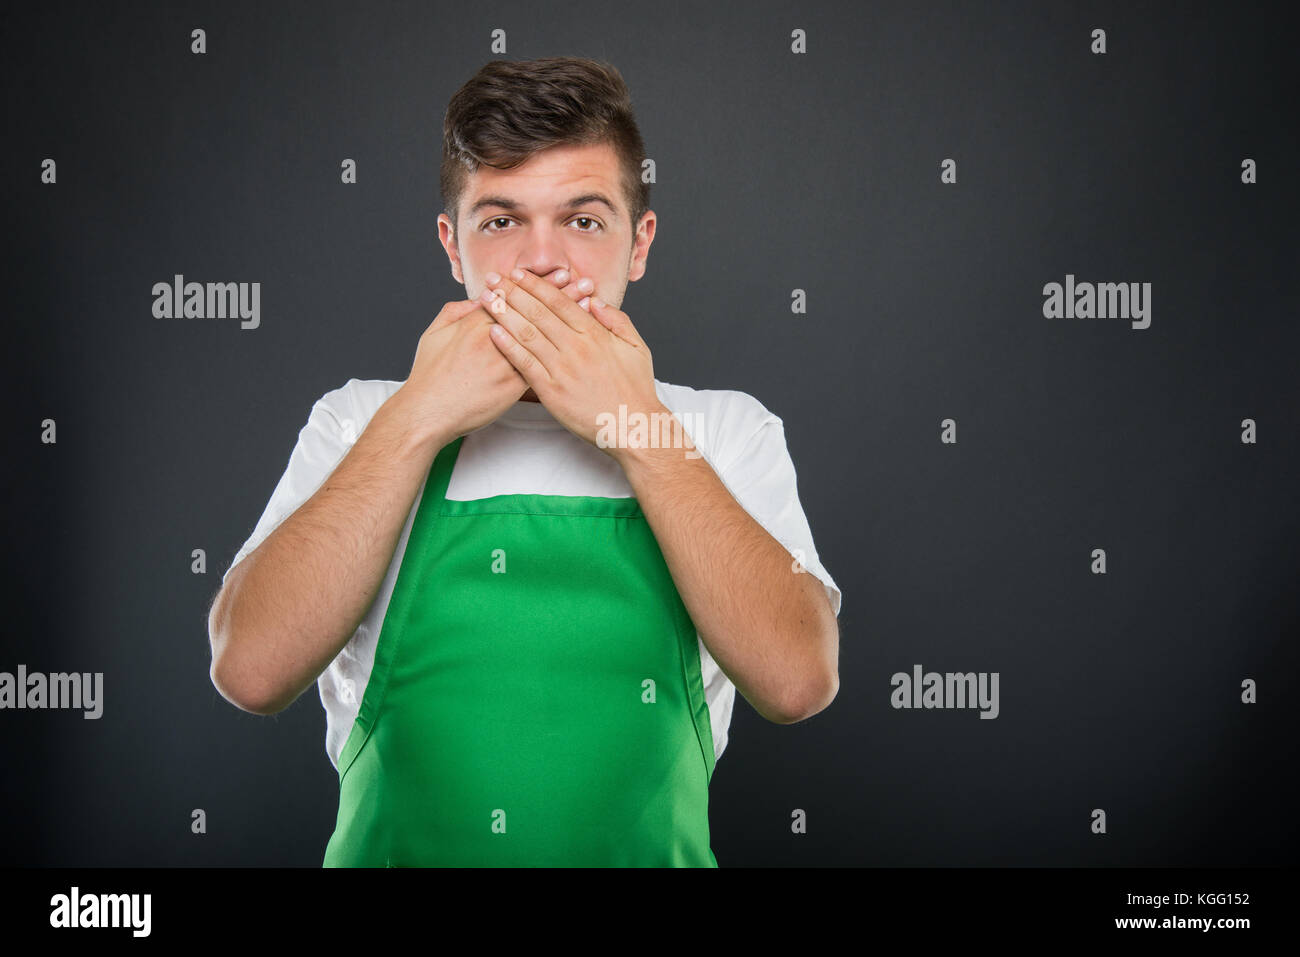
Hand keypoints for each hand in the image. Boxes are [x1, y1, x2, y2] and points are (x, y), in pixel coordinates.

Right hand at [394, 275, 592, 445]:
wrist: (429, 412)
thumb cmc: (429, 376)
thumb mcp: (435, 334)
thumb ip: (455, 313)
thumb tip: (476, 300)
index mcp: (476, 322)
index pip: (513, 296)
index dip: (538, 284)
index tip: (558, 274)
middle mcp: (494, 338)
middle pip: (534, 311)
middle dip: (560, 295)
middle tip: (582, 282)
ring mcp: (506, 362)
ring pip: (543, 336)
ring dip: (566, 320)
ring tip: (587, 306)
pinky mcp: (513, 385)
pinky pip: (542, 367)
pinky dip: (562, 353)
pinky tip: (578, 344)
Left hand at [481, 268, 664, 459]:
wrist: (632, 426)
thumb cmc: (635, 390)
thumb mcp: (636, 347)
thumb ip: (616, 320)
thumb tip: (595, 301)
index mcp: (595, 334)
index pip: (559, 301)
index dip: (535, 285)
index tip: (518, 274)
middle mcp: (576, 347)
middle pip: (538, 312)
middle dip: (512, 292)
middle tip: (493, 278)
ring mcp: (562, 369)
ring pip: (528, 334)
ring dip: (504, 313)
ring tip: (487, 299)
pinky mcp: (552, 391)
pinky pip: (525, 364)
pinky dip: (508, 347)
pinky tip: (494, 333)